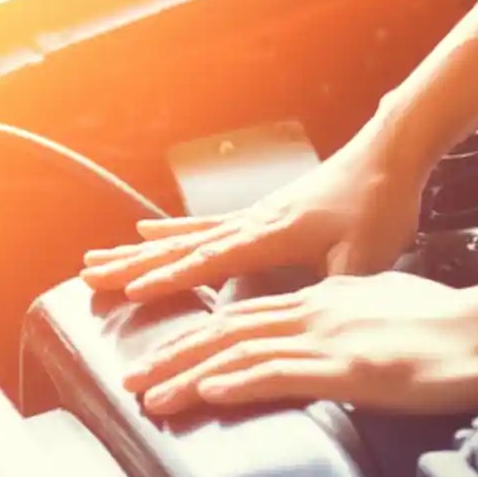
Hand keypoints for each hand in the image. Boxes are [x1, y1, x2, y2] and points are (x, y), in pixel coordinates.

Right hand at [80, 140, 423, 301]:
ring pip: (185, 234)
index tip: (130, 291)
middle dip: (133, 262)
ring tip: (101, 255)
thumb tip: (315, 322)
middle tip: (88, 272)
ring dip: (141, 247)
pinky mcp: (264, 212)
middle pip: (182, 245)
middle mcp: (254, 222)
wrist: (390, 155)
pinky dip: (174, 228)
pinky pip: (206, 224)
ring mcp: (255, 215)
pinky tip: (151, 227)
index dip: (171, 277)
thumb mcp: (365, 256)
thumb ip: (334, 289)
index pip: (211, 260)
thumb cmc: (379, 203)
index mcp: (273, 235)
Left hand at [120, 272, 477, 415]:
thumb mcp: (390, 311)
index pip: (251, 313)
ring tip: (149, 391)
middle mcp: (319, 308)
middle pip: (231, 327)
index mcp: (328, 296)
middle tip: (133, 375)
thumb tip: (337, 338)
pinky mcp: (348, 366)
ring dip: (189, 371)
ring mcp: (330, 335)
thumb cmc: (452, 327)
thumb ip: (354, 321)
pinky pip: (280, 371)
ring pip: (242, 348)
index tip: (169, 352)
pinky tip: (208, 392)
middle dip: (175, 352)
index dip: (204, 334)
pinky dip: (237, 380)